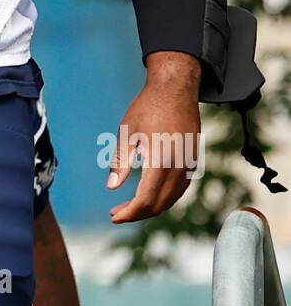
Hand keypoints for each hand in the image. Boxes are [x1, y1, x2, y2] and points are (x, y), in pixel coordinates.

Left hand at [108, 53, 200, 223]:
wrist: (176, 90)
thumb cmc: (148, 107)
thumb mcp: (127, 132)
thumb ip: (120, 162)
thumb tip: (111, 187)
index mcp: (160, 160)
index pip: (145, 200)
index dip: (129, 213)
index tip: (114, 216)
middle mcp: (179, 167)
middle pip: (158, 204)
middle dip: (137, 213)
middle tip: (116, 213)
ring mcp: (189, 165)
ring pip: (171, 199)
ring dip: (150, 207)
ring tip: (129, 208)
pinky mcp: (193, 161)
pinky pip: (179, 189)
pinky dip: (164, 198)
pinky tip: (149, 196)